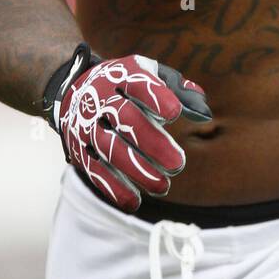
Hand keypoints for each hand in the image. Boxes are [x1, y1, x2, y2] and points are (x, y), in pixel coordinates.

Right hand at [43, 43, 210, 210]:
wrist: (75, 89)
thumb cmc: (129, 86)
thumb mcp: (152, 76)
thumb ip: (180, 91)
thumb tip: (204, 114)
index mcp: (123, 76)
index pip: (138, 84)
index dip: (156, 98)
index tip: (175, 113)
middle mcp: (101, 98)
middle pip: (125, 119)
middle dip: (152, 143)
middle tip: (177, 164)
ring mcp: (87, 124)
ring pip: (109, 148)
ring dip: (136, 170)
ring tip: (162, 186)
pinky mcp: (79, 149)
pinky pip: (94, 170)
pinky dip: (113, 187)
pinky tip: (134, 201)